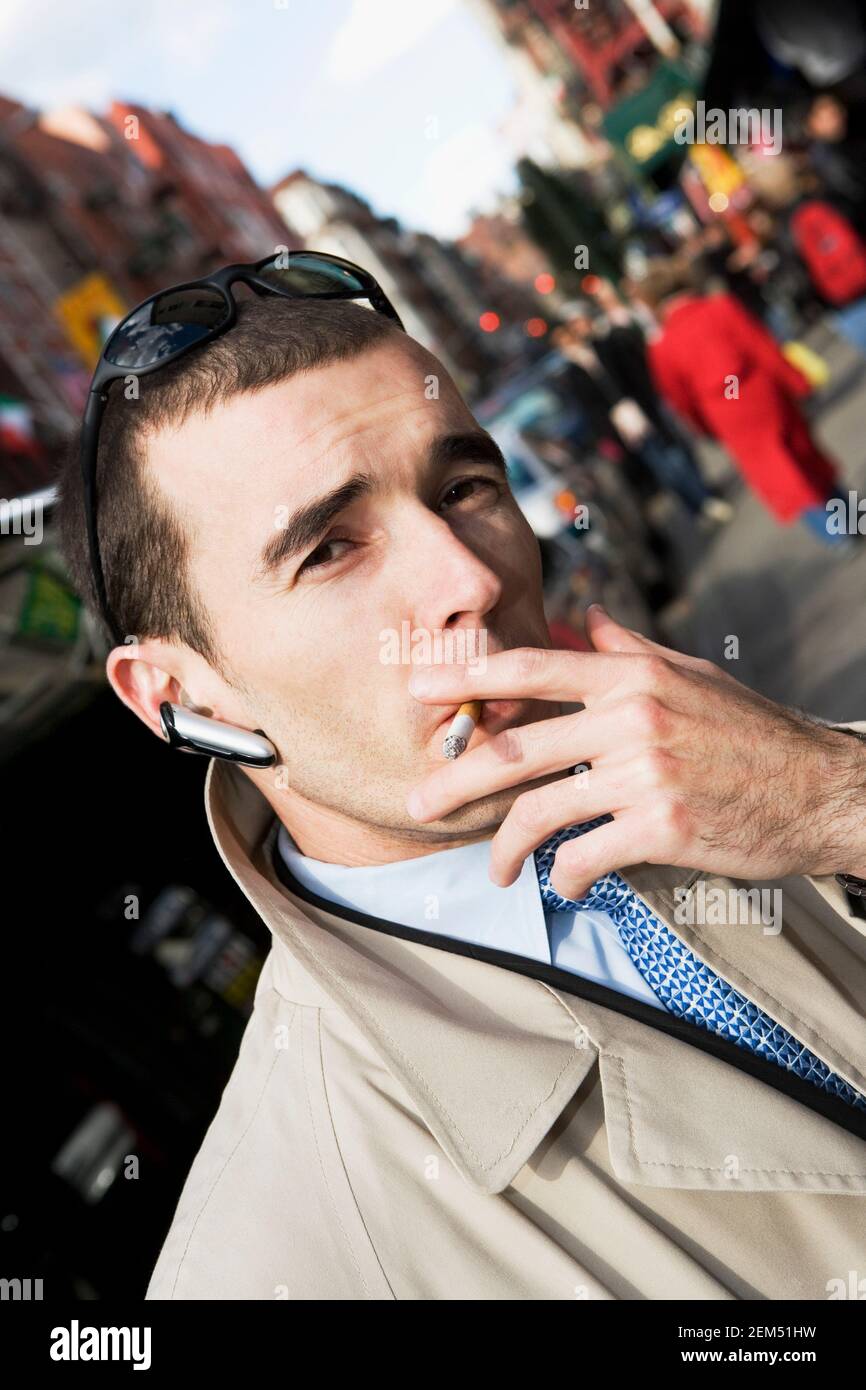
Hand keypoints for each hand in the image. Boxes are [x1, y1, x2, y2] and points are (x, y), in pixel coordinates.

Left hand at [406, 606, 865, 898]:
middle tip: (418, 803)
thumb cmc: (755, 734)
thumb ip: (631, 648)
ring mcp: (645, 773)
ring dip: (504, 848)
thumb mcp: (694, 676)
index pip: (533, 667)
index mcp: (633, 675)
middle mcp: (631, 717)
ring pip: (541, 809)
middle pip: (517, 745)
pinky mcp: (661, 827)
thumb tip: (586, 616)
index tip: (418, 689)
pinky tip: (565, 884)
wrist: (822, 789)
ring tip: (497, 870)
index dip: (468, 677)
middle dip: (456, 778)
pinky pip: (584, 855)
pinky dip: (565, 877)